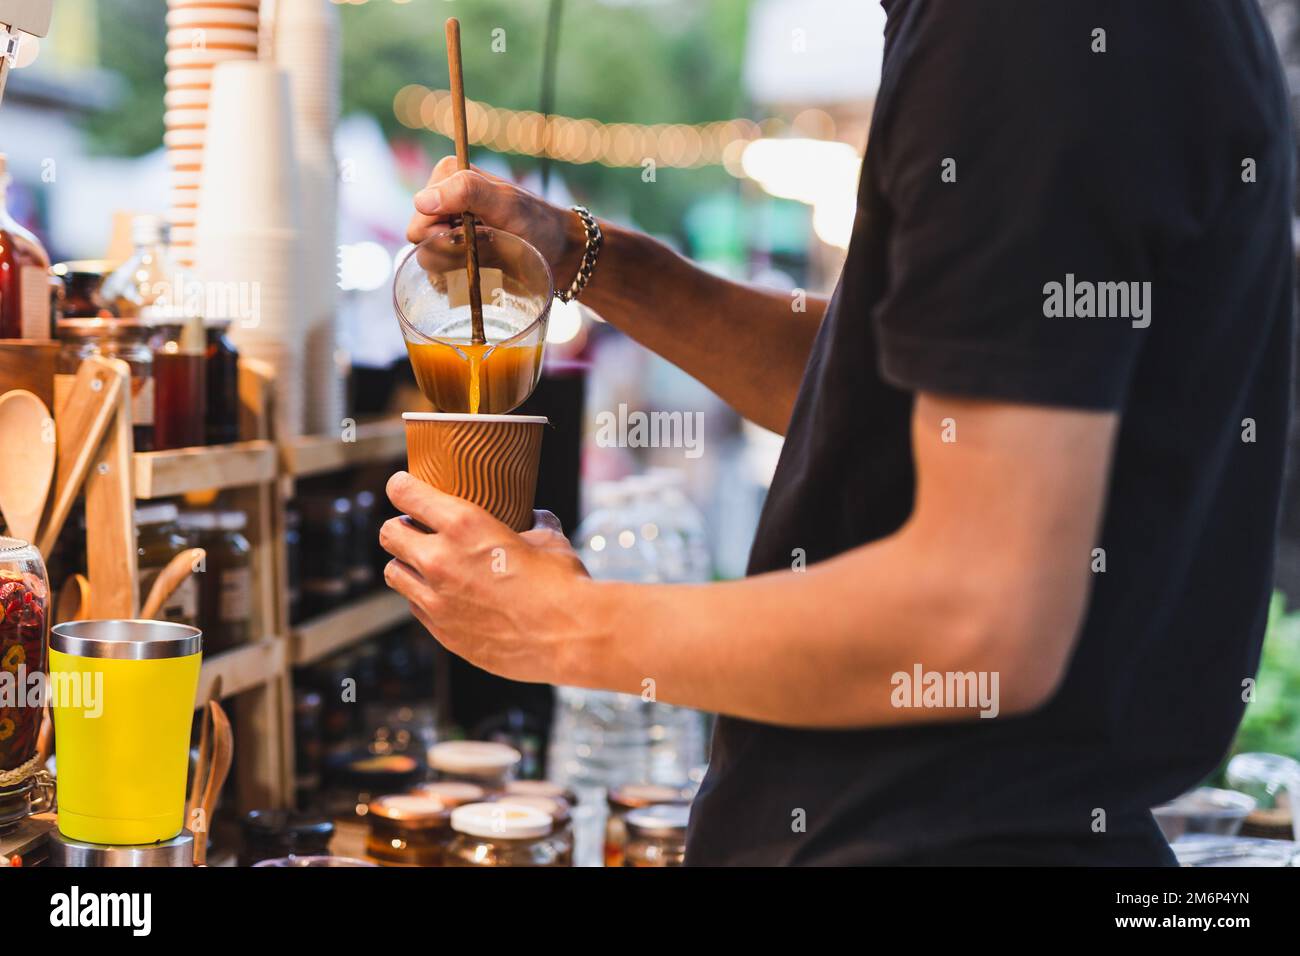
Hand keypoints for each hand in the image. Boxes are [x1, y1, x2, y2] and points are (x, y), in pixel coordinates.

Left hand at [379, 471, 593, 684]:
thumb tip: (534, 519)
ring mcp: (437, 600)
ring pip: (394, 573)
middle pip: (388, 534)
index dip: (401, 487)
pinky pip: (417, 607)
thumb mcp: (547, 539)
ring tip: (427, 565)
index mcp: (464, 525)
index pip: (405, 493)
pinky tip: (448, 596)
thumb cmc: (562, 584)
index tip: (404, 487)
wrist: (569, 638)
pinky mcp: (443, 633)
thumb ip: (530, 525)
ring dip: (406, 564)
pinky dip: (425, 597)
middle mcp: (440, 560)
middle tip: (416, 529)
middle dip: (400, 527)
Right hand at [407, 156, 585, 284]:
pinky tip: (482, 270)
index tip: (476, 233)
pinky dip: (458, 278)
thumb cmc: (538, 223)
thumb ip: (467, 191)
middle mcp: (441, 201)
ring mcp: (446, 229)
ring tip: (488, 257)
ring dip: (458, 265)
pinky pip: (438, 275)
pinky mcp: (453, 253)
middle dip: (451, 250)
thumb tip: (421, 200)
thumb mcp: (506, 204)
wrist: (559, 251)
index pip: (419, 217)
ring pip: (428, 260)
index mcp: (447, 177)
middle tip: (486, 246)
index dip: (443, 233)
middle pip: (420, 241)